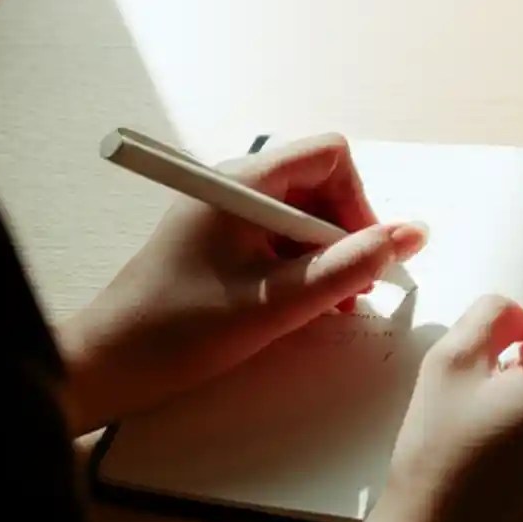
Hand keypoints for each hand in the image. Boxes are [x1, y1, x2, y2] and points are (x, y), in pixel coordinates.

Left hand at [58, 134, 426, 434]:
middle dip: (347, 235)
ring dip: (329, 257)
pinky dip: (304, 267)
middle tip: (350, 291)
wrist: (109, 364)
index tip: (362, 257)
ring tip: (330, 305)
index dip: (359, 204)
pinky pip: (283, 237)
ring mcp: (228, 211)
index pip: (330, 157)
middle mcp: (236, 185)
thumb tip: (414, 234)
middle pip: (322, 185)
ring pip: (306, 215)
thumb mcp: (279, 302)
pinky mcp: (223, 238)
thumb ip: (350, 267)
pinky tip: (303, 305)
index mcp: (243, 183)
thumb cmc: (182, 331)